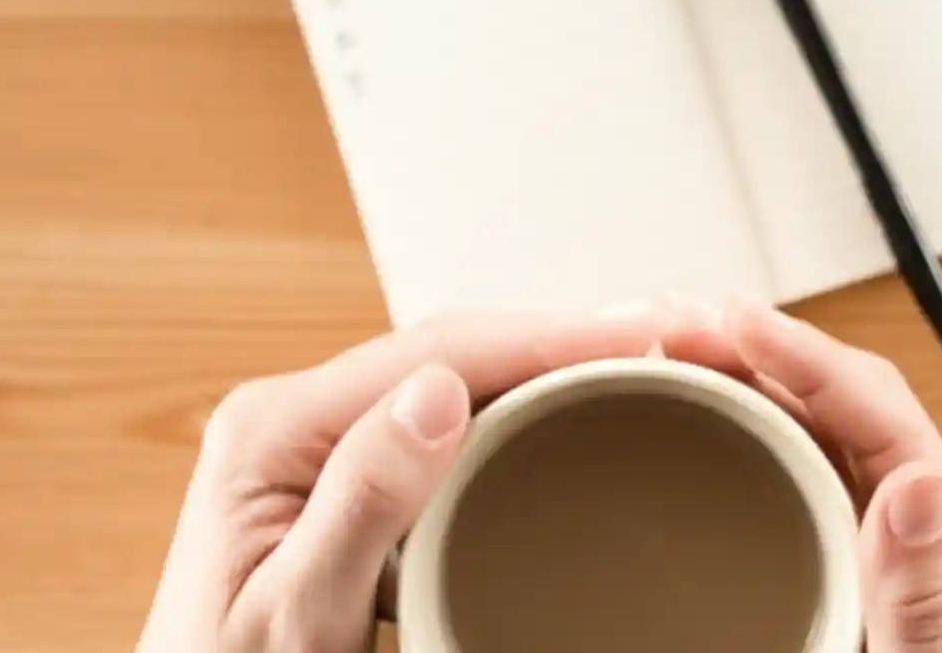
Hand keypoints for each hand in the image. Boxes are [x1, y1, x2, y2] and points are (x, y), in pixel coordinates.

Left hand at [138, 307, 658, 651]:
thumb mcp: (295, 613)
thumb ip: (360, 502)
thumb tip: (438, 391)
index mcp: (276, 429)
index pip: (433, 353)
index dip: (543, 335)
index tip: (637, 329)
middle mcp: (301, 417)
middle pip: (454, 350)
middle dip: (560, 335)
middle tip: (666, 330)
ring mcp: (329, 442)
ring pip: (459, 377)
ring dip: (547, 362)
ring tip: (637, 355)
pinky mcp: (355, 475)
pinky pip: (452, 421)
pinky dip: (520, 406)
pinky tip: (570, 407)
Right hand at [660, 298, 941, 652]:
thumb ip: (925, 599)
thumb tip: (924, 482)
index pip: (881, 413)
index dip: (805, 354)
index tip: (730, 324)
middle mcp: (913, 516)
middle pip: (841, 395)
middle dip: (758, 344)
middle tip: (672, 321)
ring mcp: (868, 523)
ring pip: (808, 414)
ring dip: (741, 367)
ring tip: (670, 342)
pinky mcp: (828, 535)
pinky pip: (785, 452)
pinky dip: (735, 411)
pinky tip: (691, 400)